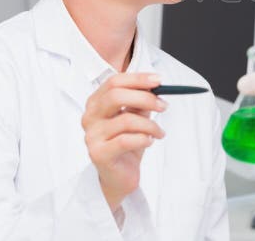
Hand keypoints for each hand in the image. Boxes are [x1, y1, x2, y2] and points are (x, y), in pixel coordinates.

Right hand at [81, 73, 166, 210]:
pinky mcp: (98, 153)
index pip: (114, 82)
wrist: (119, 176)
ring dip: (150, 125)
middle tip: (164, 106)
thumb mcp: (135, 116)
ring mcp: (92, 135)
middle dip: (145, 98)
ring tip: (159, 133)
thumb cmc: (126, 143)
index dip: (137, 79)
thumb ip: (140, 101)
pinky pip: (126, 140)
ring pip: (126, 120)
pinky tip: (149, 142)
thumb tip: (155, 85)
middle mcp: (90, 117)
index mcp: (96, 103)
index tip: (158, 80)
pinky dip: (143, 139)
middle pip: (116, 96)